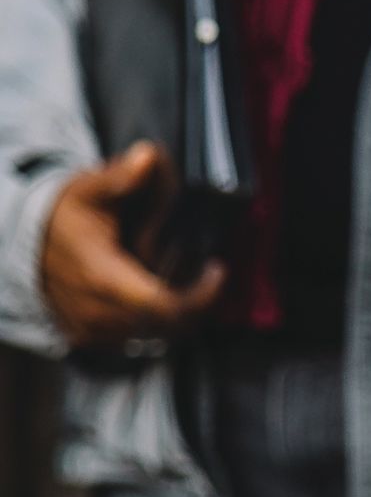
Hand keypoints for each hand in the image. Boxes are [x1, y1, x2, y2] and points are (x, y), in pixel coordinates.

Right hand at [38, 142, 221, 351]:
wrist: (25, 246)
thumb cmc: (65, 215)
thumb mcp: (90, 187)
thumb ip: (121, 176)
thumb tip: (146, 156)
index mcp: (100, 277)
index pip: (160, 305)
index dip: (198, 296)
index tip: (218, 270)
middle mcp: (94, 313)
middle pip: (164, 324)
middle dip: (193, 298)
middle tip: (203, 268)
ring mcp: (89, 331)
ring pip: (152, 336)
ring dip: (176, 310)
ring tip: (178, 274)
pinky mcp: (88, 338)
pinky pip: (134, 339)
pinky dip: (156, 320)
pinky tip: (159, 289)